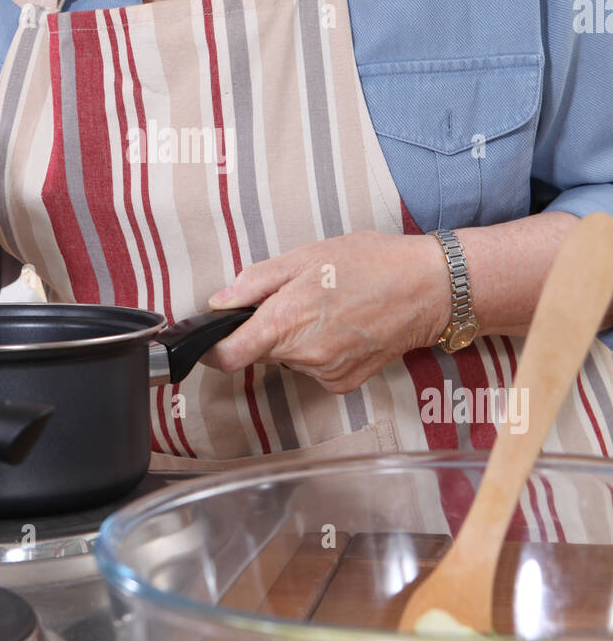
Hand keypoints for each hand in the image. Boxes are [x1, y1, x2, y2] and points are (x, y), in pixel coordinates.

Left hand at [204, 232, 451, 392]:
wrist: (428, 289)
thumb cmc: (371, 263)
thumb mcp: (306, 256)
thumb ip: (255, 282)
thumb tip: (219, 302)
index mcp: (286, 321)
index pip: (227, 356)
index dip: (212, 348)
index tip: (211, 337)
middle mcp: (302, 355)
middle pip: (258, 353)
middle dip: (264, 329)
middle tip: (295, 297)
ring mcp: (324, 374)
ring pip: (287, 359)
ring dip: (294, 338)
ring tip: (328, 307)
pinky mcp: (343, 384)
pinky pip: (313, 368)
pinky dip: (318, 351)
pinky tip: (343, 326)